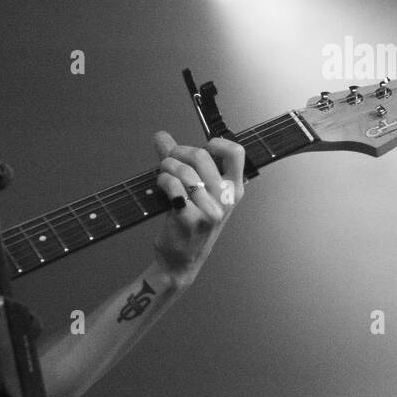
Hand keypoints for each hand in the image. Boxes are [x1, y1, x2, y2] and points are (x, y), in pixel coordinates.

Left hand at [150, 131, 245, 284]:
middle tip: (168, 160)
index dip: (215, 143)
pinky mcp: (190, 219)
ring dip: (166, 166)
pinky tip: (161, 186)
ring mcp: (210, 210)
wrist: (180, 261)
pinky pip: (173, 186)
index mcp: (234, 189)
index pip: (236, 153)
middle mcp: (226, 199)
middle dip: (178, 152)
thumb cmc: (188, 223)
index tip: (200, 149)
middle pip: (202, 155)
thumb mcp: (195, 192)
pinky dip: (162, 180)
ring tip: (162, 174)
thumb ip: (179, 161)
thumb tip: (160, 136)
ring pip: (185, 170)